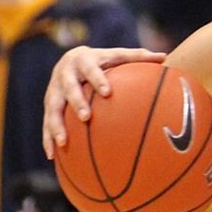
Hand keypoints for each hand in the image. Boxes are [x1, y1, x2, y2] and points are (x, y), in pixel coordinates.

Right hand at [41, 45, 166, 156]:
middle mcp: (65, 74)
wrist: (71, 58)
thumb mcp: (117, 55)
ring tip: (63, 142)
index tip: (107, 92)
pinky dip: (47, 138)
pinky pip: (46, 122)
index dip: (97, 80)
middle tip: (85, 117)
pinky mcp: (48, 104)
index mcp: (83, 61)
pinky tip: (52, 156)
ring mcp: (53, 90)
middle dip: (76, 102)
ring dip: (56, 125)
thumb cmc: (102, 60)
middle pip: (69, 89)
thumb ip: (138, 56)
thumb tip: (165, 56)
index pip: (91, 70)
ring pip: (52, 108)